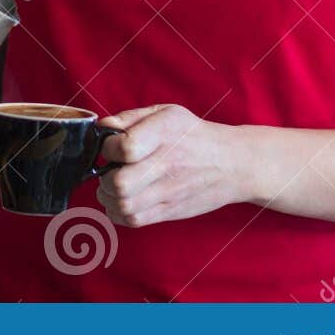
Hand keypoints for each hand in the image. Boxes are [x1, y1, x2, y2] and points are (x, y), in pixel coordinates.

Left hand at [94, 105, 253, 226]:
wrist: (233, 164)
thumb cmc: (194, 135)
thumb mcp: (166, 113)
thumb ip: (130, 117)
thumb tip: (102, 128)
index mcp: (165, 133)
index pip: (124, 148)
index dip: (108, 148)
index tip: (112, 147)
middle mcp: (168, 164)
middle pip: (120, 183)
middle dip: (105, 177)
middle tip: (109, 170)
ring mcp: (170, 191)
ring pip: (123, 206)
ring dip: (108, 197)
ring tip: (112, 187)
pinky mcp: (171, 211)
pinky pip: (134, 221)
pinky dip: (118, 214)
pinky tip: (121, 201)